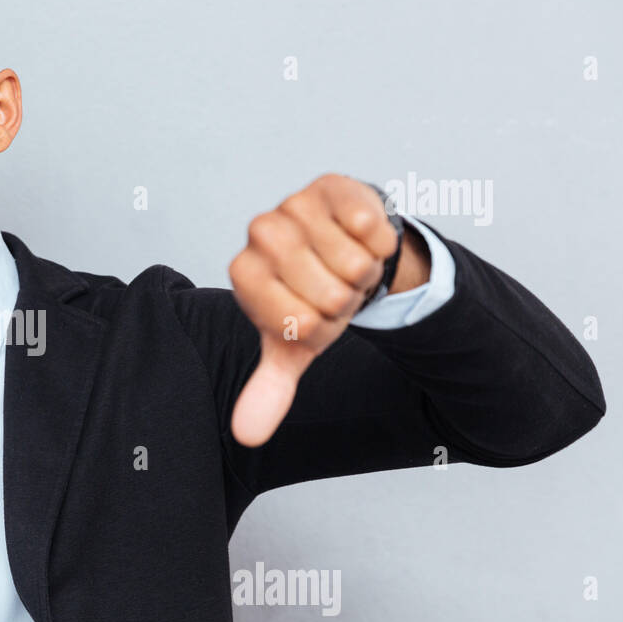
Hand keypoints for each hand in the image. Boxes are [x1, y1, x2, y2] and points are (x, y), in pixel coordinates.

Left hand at [227, 173, 399, 447]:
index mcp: (244, 275)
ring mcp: (294, 205)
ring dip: (363, 272)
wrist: (343, 251)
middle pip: (326, 292)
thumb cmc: (312, 299)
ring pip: (351, 261)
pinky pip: (370, 227)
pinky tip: (361, 238)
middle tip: (335, 288)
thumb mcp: (293, 347)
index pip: (294, 320)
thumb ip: (270, 389)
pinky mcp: (331, 186)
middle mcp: (261, 234)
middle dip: (344, 300)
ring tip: (348, 264)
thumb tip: (247, 435)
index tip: (312, 313)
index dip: (317, 325)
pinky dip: (377, 243)